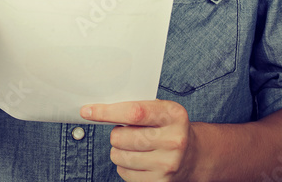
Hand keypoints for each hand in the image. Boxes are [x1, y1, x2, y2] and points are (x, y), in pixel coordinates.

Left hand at [81, 99, 196, 181]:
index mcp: (173, 115)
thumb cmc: (169, 128)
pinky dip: (124, 166)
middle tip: (125, 132)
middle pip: (122, 137)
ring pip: (119, 156)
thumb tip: (97, 111)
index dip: (107, 112)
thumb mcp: (161, 110)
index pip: (134, 112)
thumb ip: (135, 108)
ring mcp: (167, 164)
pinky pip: (124, 173)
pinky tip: (138, 160)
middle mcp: (173, 140)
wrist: (193, 155)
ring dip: (119, 150)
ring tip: (133, 146)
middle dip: (115, 134)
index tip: (88, 111)